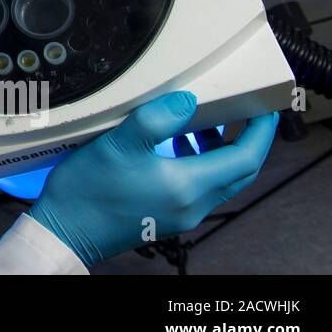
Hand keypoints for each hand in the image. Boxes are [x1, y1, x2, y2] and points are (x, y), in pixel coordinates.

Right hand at [29, 91, 277, 266]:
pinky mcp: (167, 217)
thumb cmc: (89, 190)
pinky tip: (173, 147)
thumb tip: (188, 101)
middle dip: (246, 141)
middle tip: (243, 112)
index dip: (261, 132)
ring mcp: (181, 214)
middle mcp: (193, 205)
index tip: (266, 109)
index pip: (246, 159)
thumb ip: (157, 119)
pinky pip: (198, 188)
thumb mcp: (118, 143)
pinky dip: (199, 164)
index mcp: (189, 186)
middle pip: (238, 173)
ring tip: (203, 122)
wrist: (65, 230)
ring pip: (218, 180)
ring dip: (219, 151)